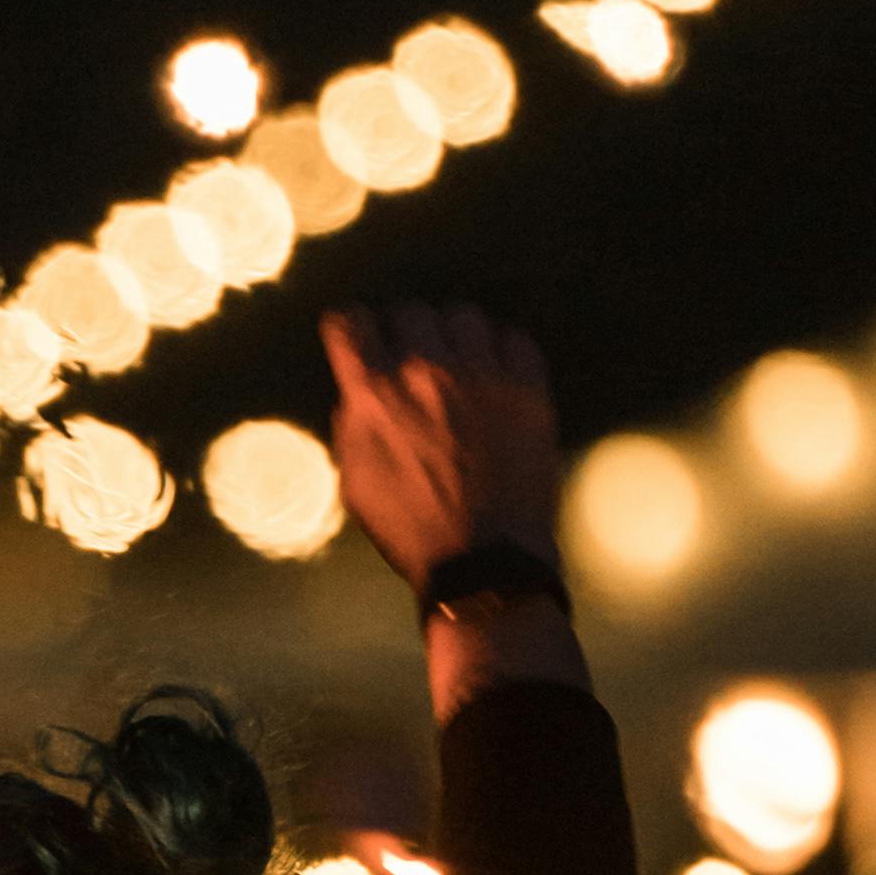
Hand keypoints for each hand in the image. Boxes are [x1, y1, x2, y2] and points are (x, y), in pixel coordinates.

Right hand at [322, 306, 559, 593]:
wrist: (484, 562)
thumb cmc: (413, 531)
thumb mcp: (357, 485)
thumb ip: (352, 427)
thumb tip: (356, 395)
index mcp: (375, 393)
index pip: (350, 324)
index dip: (352, 332)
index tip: (359, 342)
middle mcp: (425, 369)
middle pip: (409, 312)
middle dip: (406, 335)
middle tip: (414, 368)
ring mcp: (479, 373)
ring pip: (461, 318)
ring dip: (455, 341)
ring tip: (459, 375)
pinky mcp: (525, 386)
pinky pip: (513, 340)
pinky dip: (503, 355)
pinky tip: (496, 383)